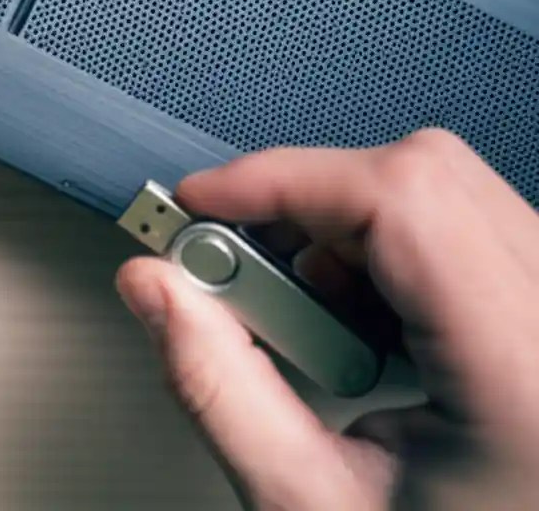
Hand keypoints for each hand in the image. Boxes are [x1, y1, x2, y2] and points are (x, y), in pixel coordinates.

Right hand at [117, 129, 538, 509]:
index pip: (404, 198)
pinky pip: (464, 232)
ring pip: (442, 195)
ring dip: (342, 238)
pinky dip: (385, 259)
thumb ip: (217, 387)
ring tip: (304, 322)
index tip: (199, 205)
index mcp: (523, 370)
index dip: (285, 182)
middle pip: (423, 178)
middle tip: (233, 267)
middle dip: (304, 208)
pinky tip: (355, 328)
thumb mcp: (308, 502)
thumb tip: (154, 288)